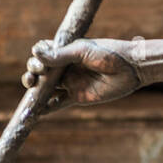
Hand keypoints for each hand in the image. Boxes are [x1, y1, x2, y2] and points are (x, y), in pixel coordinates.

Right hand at [22, 37, 143, 108]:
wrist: (131, 68)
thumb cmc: (109, 54)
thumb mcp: (83, 51)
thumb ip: (60, 55)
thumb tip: (35, 53)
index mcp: (65, 52)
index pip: (42, 54)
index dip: (36, 59)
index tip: (39, 63)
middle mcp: (65, 67)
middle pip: (40, 73)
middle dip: (32, 74)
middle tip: (34, 77)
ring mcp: (71, 82)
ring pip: (47, 88)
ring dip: (35, 91)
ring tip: (31, 91)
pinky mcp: (77, 96)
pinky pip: (58, 104)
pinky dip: (47, 108)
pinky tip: (37, 111)